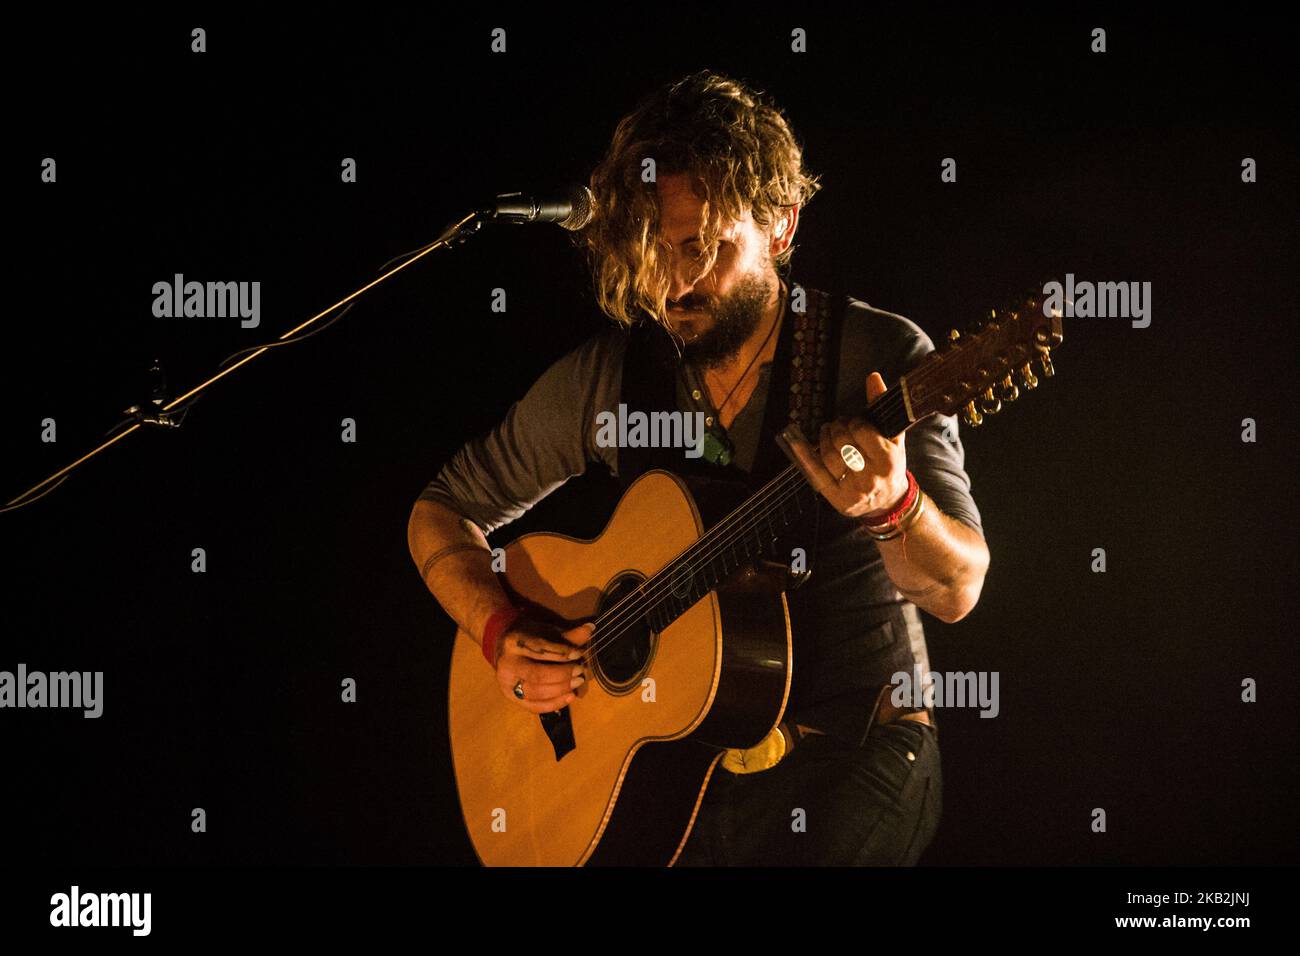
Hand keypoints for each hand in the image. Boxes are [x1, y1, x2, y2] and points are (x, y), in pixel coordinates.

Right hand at [494, 617, 593, 713]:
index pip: (540, 649)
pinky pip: (533, 706)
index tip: (579, 653)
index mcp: (514, 642)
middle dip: (561, 674)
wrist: (502, 647)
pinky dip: (554, 704)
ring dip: (560, 689)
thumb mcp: (546, 632)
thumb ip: (567, 635)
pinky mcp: (511, 697)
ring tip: (577, 683)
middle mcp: (507, 664)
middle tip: (580, 671)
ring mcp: (507, 683)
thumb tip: (590, 629)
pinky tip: (569, 697)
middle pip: (536, 674)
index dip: (561, 652)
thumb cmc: (529, 638)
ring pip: (535, 692)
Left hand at [781, 371, 908, 517]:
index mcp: (888, 459)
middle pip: (842, 442)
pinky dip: (803, 455)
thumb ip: (881, 406)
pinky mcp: (838, 500)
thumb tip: (872, 377)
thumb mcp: (893, 436)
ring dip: (823, 438)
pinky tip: (794, 441)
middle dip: (836, 428)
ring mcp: (853, 490)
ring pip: (828, 456)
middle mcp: (871, 476)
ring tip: (826, 432)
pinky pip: (816, 474)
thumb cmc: (890, 464)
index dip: (852, 422)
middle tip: (836, 425)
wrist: (889, 501)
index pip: (861, 431)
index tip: (852, 421)